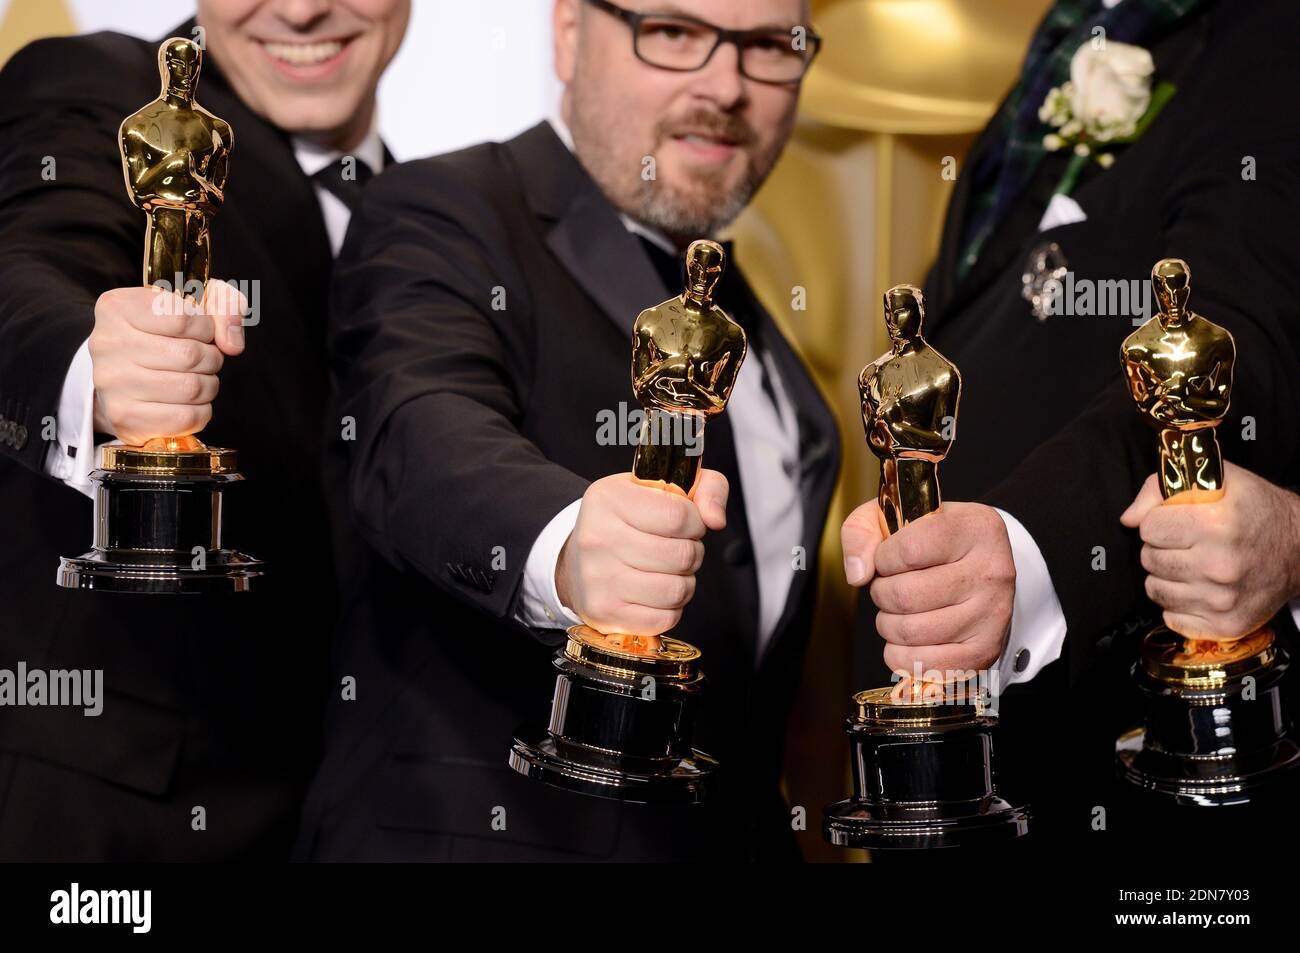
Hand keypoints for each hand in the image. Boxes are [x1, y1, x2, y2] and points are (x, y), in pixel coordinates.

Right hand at [89, 283, 245, 445]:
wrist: (126, 377)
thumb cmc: (165, 335)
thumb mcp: (195, 303)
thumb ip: (224, 305)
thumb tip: (232, 344)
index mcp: (118, 307)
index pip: (181, 318)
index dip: (206, 328)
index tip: (201, 332)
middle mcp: (106, 344)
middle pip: (190, 355)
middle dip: (211, 359)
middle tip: (202, 360)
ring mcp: (111, 383)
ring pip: (191, 388)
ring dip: (208, 385)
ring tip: (196, 378)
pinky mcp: (124, 417)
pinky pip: (186, 418)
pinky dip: (201, 411)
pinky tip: (188, 402)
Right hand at [555, 470, 728, 635]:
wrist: (579, 559)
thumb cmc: (627, 521)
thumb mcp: (664, 486)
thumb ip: (706, 488)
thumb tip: (716, 519)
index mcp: (610, 499)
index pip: (679, 516)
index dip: (695, 522)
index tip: (685, 523)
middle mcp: (598, 538)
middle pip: (681, 555)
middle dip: (692, 553)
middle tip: (677, 549)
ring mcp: (598, 578)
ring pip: (676, 590)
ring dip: (684, 582)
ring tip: (668, 571)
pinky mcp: (604, 612)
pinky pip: (665, 619)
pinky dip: (670, 608)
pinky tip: (655, 593)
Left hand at [842, 499, 1014, 679]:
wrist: (975, 568)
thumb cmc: (930, 541)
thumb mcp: (893, 517)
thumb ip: (861, 531)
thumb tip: (857, 574)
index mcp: (974, 528)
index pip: (908, 551)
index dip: (882, 560)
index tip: (886, 559)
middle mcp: (991, 571)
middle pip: (905, 596)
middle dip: (881, 594)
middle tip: (890, 588)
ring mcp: (992, 614)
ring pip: (910, 632)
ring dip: (888, 624)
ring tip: (899, 611)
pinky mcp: (985, 650)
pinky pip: (924, 665)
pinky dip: (900, 656)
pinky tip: (907, 639)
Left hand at [1120, 462, 1299, 639]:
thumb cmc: (1255, 510)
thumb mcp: (1217, 479)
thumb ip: (1161, 488)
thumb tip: (1128, 519)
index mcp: (1216, 525)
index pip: (1148, 527)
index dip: (1159, 521)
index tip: (1177, 520)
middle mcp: (1219, 566)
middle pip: (1149, 559)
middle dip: (1161, 548)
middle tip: (1188, 543)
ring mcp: (1222, 600)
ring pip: (1155, 589)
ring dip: (1167, 576)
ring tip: (1193, 564)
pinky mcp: (1225, 625)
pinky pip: (1171, 616)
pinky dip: (1179, 604)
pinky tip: (1199, 588)